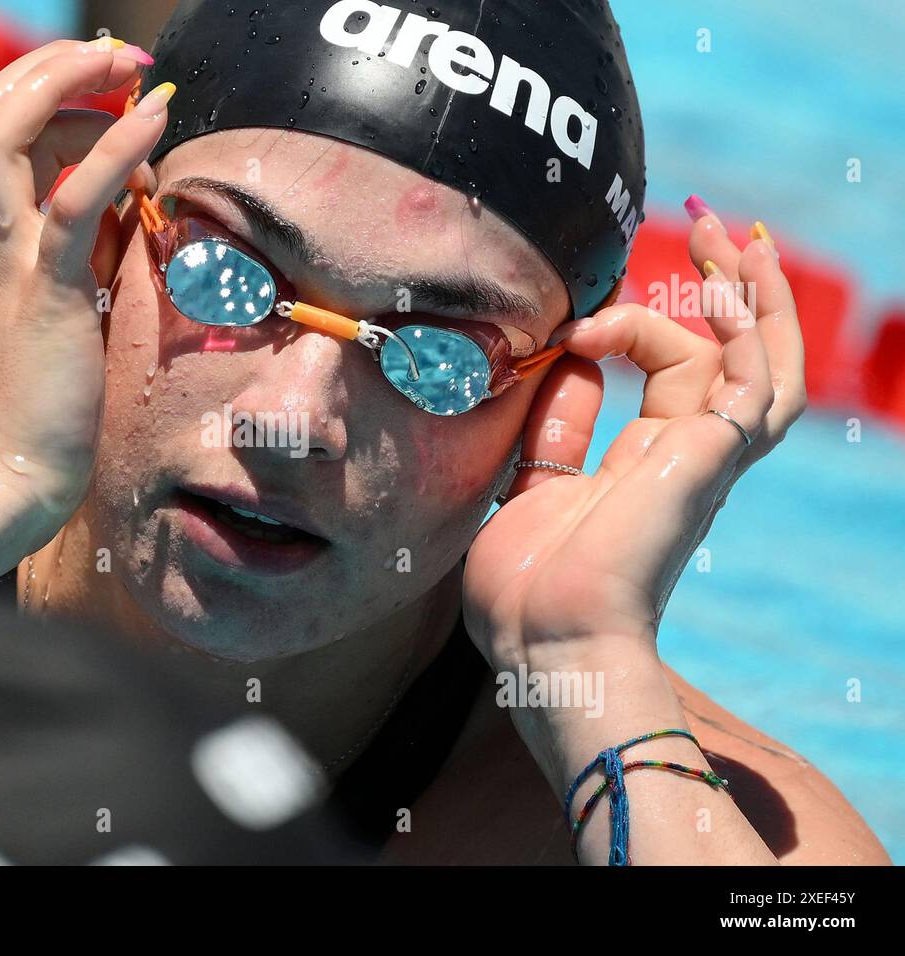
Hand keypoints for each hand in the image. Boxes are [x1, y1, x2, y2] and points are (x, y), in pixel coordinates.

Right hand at [0, 38, 168, 534]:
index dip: (47, 103)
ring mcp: (4, 262)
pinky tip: (155, 116)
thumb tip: (123, 229)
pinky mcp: (43, 294)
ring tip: (130, 65)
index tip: (104, 96)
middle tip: (113, 58)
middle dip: (48, 69)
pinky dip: (113, 147)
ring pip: (3, 133)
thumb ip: (71, 270)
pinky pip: (72, 200)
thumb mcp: (44, 326)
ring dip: (68, 82)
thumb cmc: (29, 417)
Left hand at [462, 210, 804, 680]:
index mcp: (646, 466)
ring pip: (769, 364)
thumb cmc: (528, 591)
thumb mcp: (529, 489)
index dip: (648, 325)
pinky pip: (754, 385)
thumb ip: (554, 428)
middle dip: (727, 288)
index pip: (678, 375)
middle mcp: (688, 458)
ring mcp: (705, 462)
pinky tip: (717, 290)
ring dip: (755, 296)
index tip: (588, 305)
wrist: (543, 645)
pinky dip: (746, 333)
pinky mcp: (707, 462)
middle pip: (739, 356)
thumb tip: (567, 362)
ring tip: (729, 234)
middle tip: (710, 225)